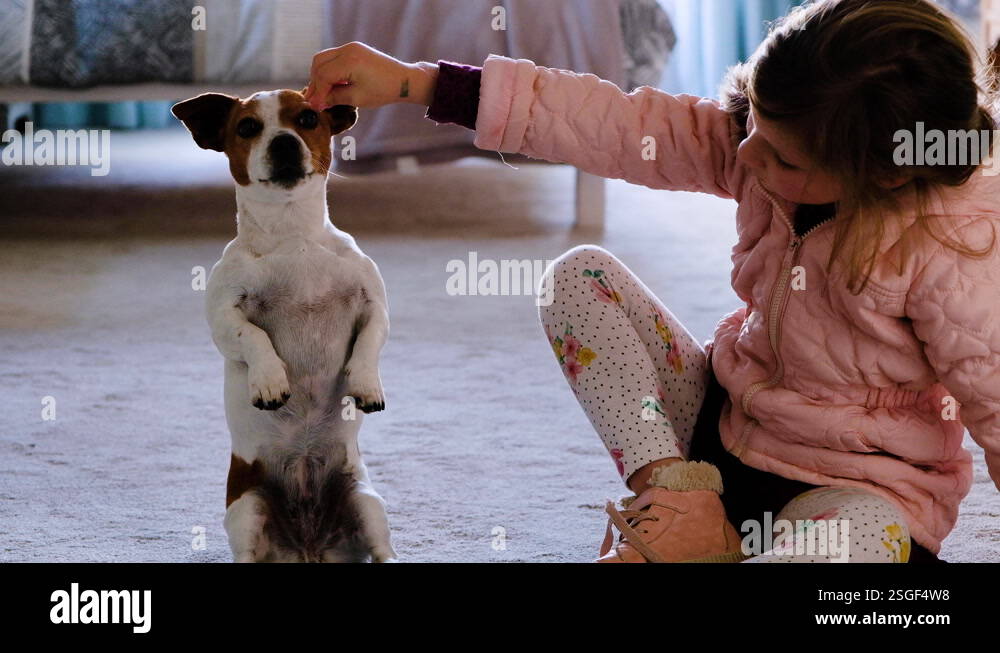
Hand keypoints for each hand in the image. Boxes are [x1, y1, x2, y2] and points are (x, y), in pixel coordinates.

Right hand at [304, 41, 438, 109]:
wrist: (403, 80)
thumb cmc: (383, 90)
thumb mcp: (357, 98)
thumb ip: (334, 98)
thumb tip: (317, 102)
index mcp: (349, 61)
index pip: (323, 75)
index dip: (317, 92)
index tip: (315, 106)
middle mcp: (348, 49)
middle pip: (319, 62)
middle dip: (315, 81)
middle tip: (314, 99)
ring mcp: (351, 47)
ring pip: (324, 58)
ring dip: (320, 75)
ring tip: (322, 93)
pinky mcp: (354, 49)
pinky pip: (334, 57)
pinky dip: (330, 70)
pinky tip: (332, 85)